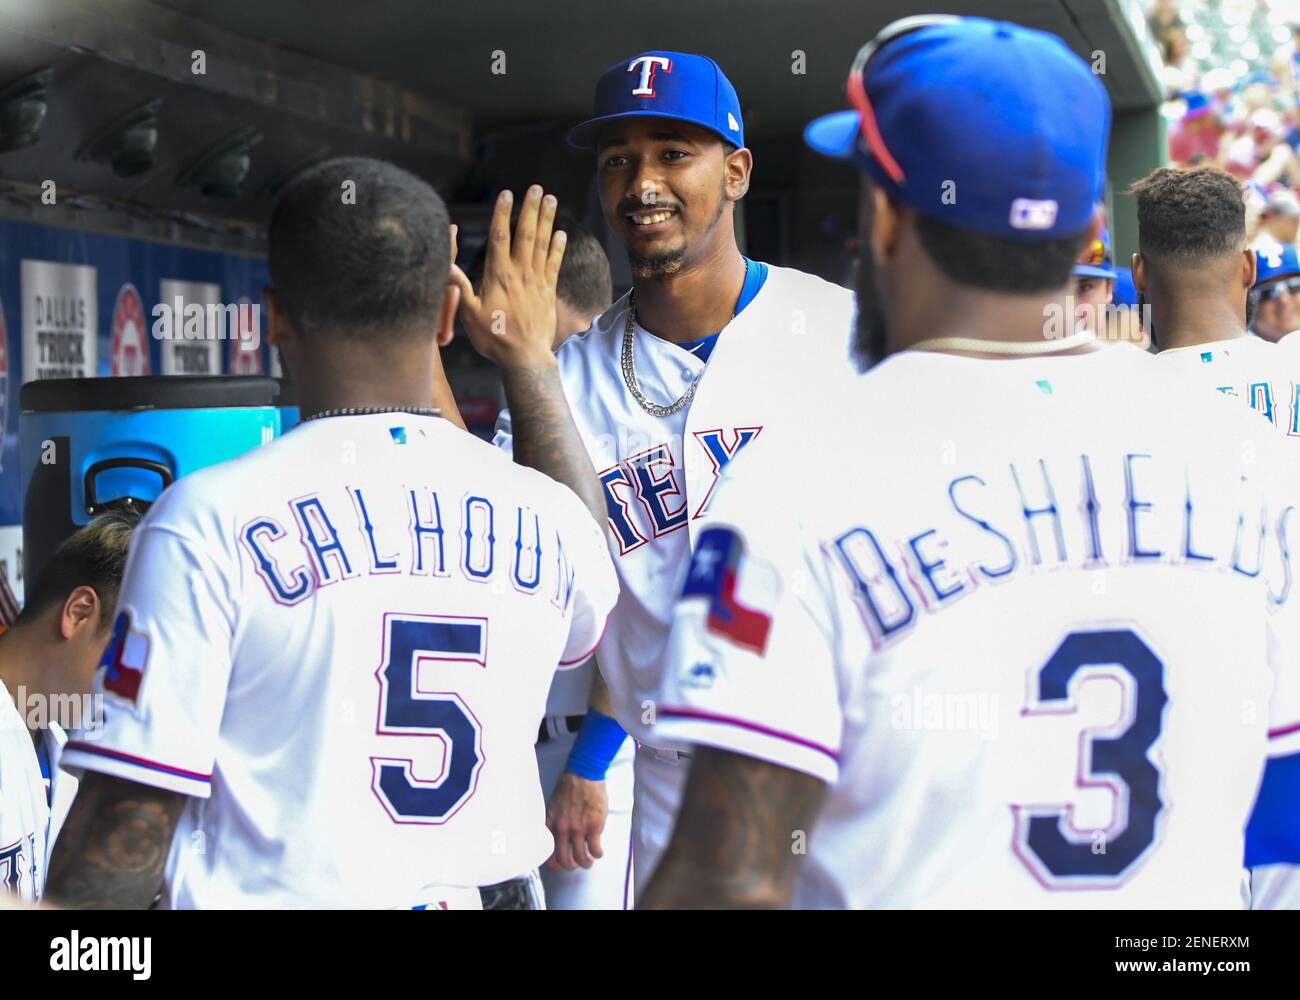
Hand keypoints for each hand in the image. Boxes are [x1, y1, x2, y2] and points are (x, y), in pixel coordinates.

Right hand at [450, 186, 566, 368]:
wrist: (525, 358)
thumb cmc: (494, 338)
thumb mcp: (470, 315)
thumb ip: (460, 288)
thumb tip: (446, 265)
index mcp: (498, 275)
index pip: (500, 237)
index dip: (503, 213)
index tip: (506, 193)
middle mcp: (520, 273)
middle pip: (526, 234)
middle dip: (530, 209)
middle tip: (536, 188)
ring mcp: (536, 281)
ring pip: (542, 244)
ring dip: (546, 220)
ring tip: (551, 199)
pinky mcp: (548, 291)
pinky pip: (554, 263)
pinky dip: (558, 247)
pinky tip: (561, 232)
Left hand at [546, 772, 607, 870]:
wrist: (584, 774)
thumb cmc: (569, 785)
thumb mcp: (553, 804)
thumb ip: (553, 821)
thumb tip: (555, 835)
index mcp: (551, 823)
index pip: (548, 851)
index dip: (553, 863)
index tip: (558, 865)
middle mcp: (563, 828)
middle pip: (564, 860)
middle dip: (570, 866)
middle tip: (575, 864)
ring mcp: (579, 828)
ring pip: (581, 858)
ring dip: (586, 863)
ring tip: (589, 860)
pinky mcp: (594, 826)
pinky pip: (595, 849)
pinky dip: (598, 854)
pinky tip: (598, 851)